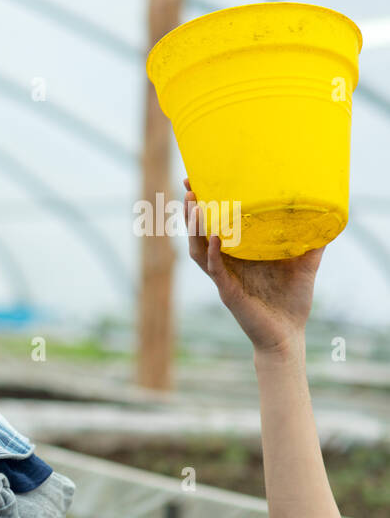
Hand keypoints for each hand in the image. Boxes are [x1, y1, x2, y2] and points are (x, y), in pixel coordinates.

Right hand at [183, 177, 322, 356]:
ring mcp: (224, 278)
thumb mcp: (304, 265)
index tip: (198, 182)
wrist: (288, 334)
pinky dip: (213, 252)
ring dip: (194, 228)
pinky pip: (216, 269)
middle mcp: (226, 264)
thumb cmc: (292, 302)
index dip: (204, 207)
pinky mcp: (228, 292)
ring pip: (199, 250)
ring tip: (195, 205)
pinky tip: (215, 236)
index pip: (214, 226)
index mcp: (239, 255)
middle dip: (191, 211)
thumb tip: (328, 217)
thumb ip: (311, 243)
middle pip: (197, 234)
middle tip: (189, 186)